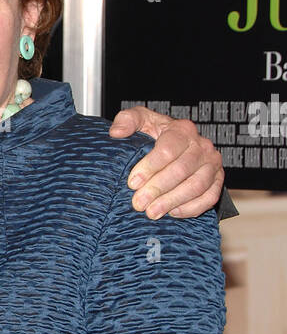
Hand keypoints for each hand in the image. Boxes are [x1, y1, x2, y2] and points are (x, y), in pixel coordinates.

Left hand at [109, 108, 223, 218]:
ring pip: (196, 186)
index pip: (168, 150)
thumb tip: (117, 132)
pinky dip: (192, 208)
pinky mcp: (217, 179)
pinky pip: (209, 197)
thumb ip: (126, 121)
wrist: (176, 144)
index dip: (150, 168)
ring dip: (172, 201)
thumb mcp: (140, 120)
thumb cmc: (156, 133)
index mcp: (182, 129)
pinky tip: (173, 213)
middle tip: (138, 203)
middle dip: (157, 189)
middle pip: (181, 170)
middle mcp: (201, 145)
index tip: (132, 183)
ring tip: (152, 212)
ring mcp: (212, 163)